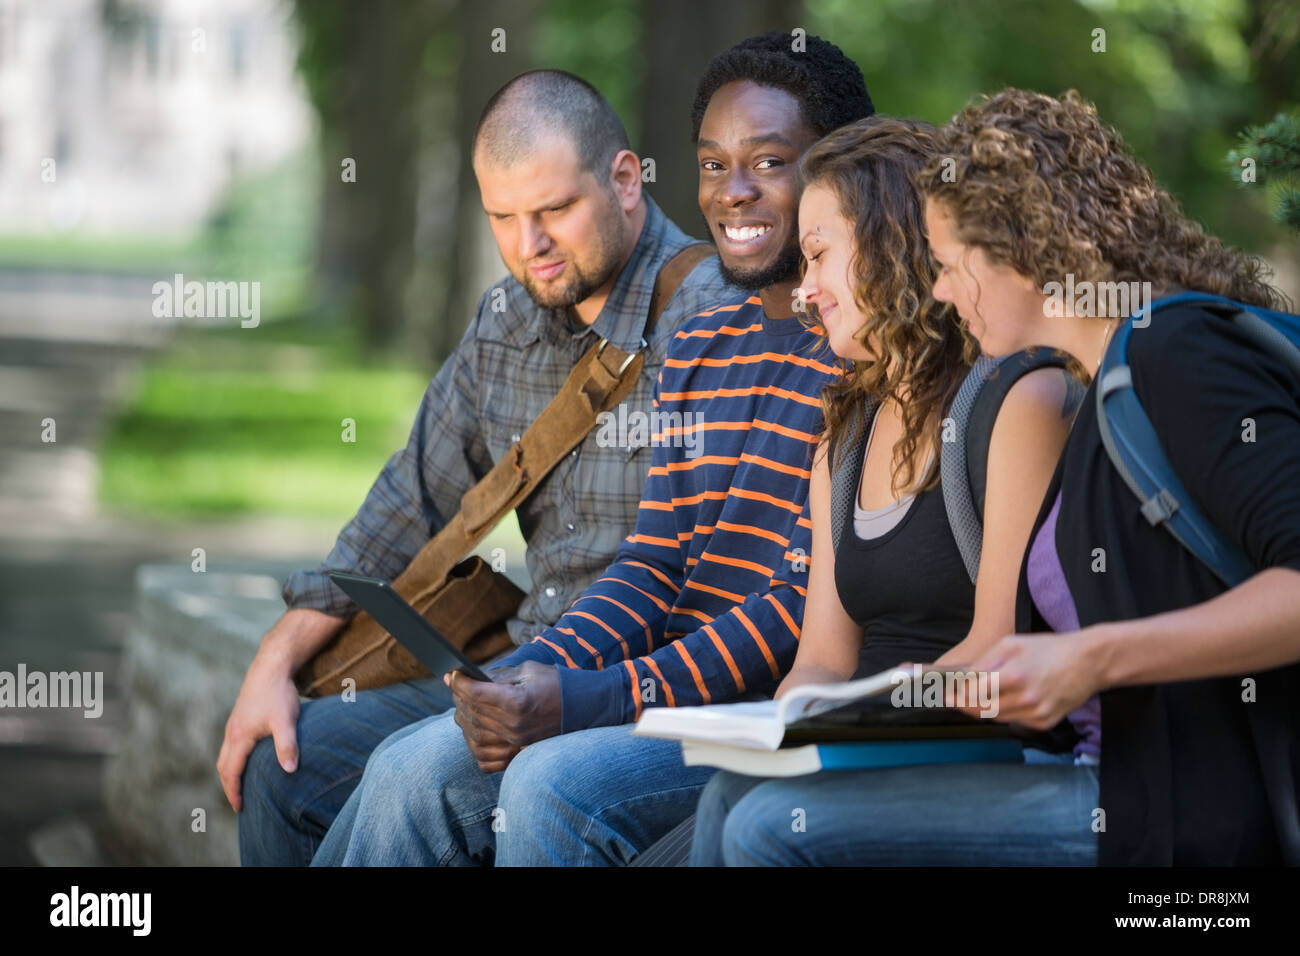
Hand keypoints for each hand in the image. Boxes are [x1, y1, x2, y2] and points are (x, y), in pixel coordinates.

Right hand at [217, 650, 301, 812]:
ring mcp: (234, 723)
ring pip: (226, 754)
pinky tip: (249, 760)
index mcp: (239, 736)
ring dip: (230, 772)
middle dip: (229, 785)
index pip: (231, 772)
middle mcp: (232, 731)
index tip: (240, 808)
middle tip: (239, 802)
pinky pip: (232, 744)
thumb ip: (287, 746)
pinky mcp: (240, 716)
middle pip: (223, 766)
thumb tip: (289, 771)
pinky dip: (234, 758)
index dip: (234, 792)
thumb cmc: (278, 693)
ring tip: (242, 785)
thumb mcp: (286, 721)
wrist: (272, 665)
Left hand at [448, 661, 561, 772]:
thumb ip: (499, 677)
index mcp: (517, 702)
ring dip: (463, 715)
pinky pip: (483, 755)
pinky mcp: (517, 751)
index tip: (451, 673)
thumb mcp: (529, 671)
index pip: (476, 694)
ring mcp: (515, 742)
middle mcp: (513, 725)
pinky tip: (473, 725)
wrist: (584, 707)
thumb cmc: (557, 684)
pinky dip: (473, 741)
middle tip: (454, 683)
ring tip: (462, 701)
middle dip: (458, 696)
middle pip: (471, 712)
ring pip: (473, 732)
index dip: (459, 682)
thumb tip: (474, 679)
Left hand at [958, 630, 1102, 728]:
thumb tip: (965, 677)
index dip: (956, 696)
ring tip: (972, 699)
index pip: (974, 695)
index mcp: (1014, 676)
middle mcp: (1025, 700)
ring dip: (982, 710)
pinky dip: (1004, 713)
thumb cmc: (1050, 648)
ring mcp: (1036, 714)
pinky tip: (1002, 701)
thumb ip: (985, 661)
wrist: (1088, 662)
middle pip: (982, 711)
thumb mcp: (1012, 644)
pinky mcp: (1045, 723)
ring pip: (997, 718)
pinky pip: (1015, 721)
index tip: (945, 695)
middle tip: (953, 699)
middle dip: (964, 705)